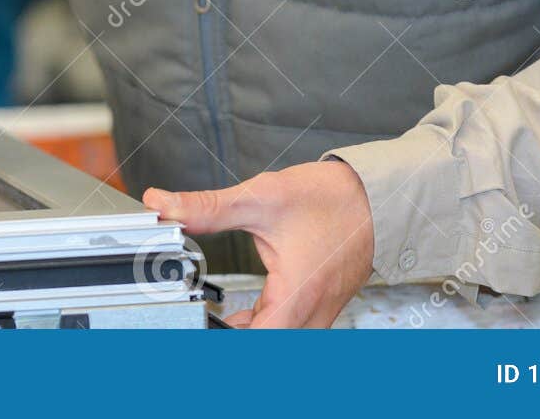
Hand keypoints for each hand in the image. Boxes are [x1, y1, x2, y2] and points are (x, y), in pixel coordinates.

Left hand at [143, 160, 374, 327]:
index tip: (196, 328)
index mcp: (298, 295)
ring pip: (275, 339)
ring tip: (212, 320)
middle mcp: (312, 312)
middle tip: (197, 323)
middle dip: (228, 338)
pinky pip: (286, 329)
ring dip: (245, 334)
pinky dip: (262, 325)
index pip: (255, 344)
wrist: (376, 194)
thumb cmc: (332, 199)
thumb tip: (163, 206)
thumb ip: (208, 207)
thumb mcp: (261, 198)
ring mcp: (318, 312)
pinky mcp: (319, 305)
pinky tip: (242, 314)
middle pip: (264, 346)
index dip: (221, 339)